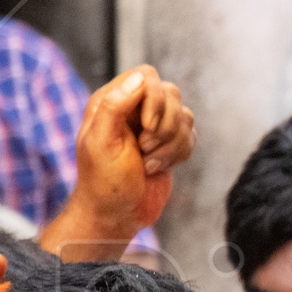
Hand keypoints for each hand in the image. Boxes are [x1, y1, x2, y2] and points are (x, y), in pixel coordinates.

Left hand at [74, 65, 192, 234]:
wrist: (117, 216)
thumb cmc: (104, 182)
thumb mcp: (101, 143)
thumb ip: (114, 105)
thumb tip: (139, 78)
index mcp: (111, 102)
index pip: (146, 76)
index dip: (155, 99)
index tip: (147, 128)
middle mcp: (134, 109)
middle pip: (171, 94)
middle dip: (165, 126)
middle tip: (144, 149)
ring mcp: (153, 127)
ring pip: (185, 116)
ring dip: (170, 145)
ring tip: (148, 164)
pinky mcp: (169, 145)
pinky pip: (190, 136)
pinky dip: (179, 155)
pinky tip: (157, 169)